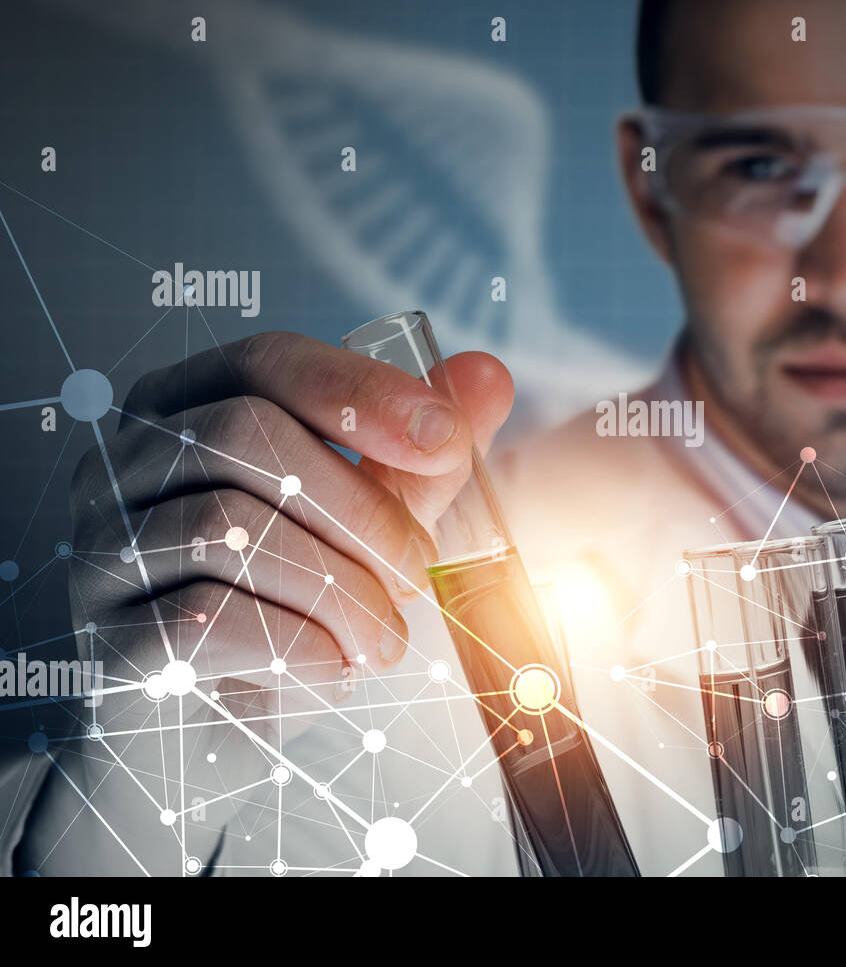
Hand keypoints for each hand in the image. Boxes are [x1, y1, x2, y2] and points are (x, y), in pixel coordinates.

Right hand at [20, 331, 511, 874]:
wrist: (214, 739)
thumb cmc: (288, 613)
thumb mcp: (364, 529)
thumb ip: (417, 458)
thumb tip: (488, 375)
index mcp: (186, 415)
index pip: (264, 361)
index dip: (361, 391)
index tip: (446, 439)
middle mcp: (122, 468)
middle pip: (242, 432)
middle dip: (361, 507)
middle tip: (415, 571)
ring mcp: (103, 553)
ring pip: (227, 526)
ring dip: (342, 591)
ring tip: (381, 637)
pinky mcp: (108, 642)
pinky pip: (207, 621)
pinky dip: (302, 649)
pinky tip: (331, 670)